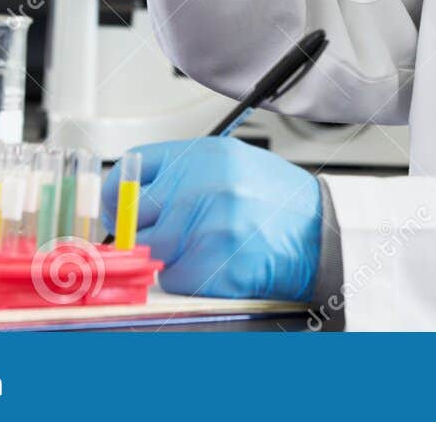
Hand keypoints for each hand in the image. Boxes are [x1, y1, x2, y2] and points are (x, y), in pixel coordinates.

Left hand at [101, 137, 321, 301]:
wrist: (318, 232)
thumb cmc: (276, 201)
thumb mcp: (229, 166)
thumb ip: (180, 176)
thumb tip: (130, 199)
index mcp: (202, 155)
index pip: (130, 170)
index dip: (117, 195)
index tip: (118, 210)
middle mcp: (200, 185)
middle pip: (132, 216)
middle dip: (142, 231)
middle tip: (164, 236)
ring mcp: (205, 225)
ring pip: (151, 251)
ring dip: (169, 257)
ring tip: (204, 248)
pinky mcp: (212, 263)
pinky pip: (173, 279)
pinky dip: (188, 279)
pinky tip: (216, 265)